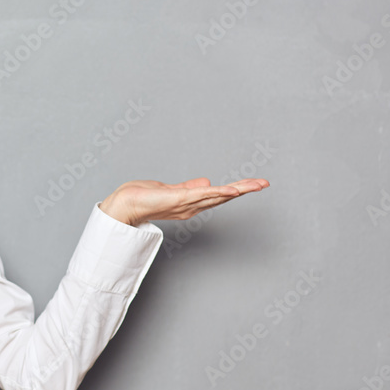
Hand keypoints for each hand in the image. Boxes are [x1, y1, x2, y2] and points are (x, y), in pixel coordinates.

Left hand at [99, 177, 268, 226]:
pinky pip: (201, 195)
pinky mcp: (178, 199)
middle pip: (223, 197)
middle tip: (265, 183)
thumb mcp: (171, 190)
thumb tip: (206, 182)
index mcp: (192, 203)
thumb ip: (189, 188)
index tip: (254, 183)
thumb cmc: (143, 198)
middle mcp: (192, 206)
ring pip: (217, 196)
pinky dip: (217, 193)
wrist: (125, 204)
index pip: (219, 195)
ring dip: (238, 190)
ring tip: (256, 184)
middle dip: (245, 189)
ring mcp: (186, 204)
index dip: (237, 189)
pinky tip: (231, 190)